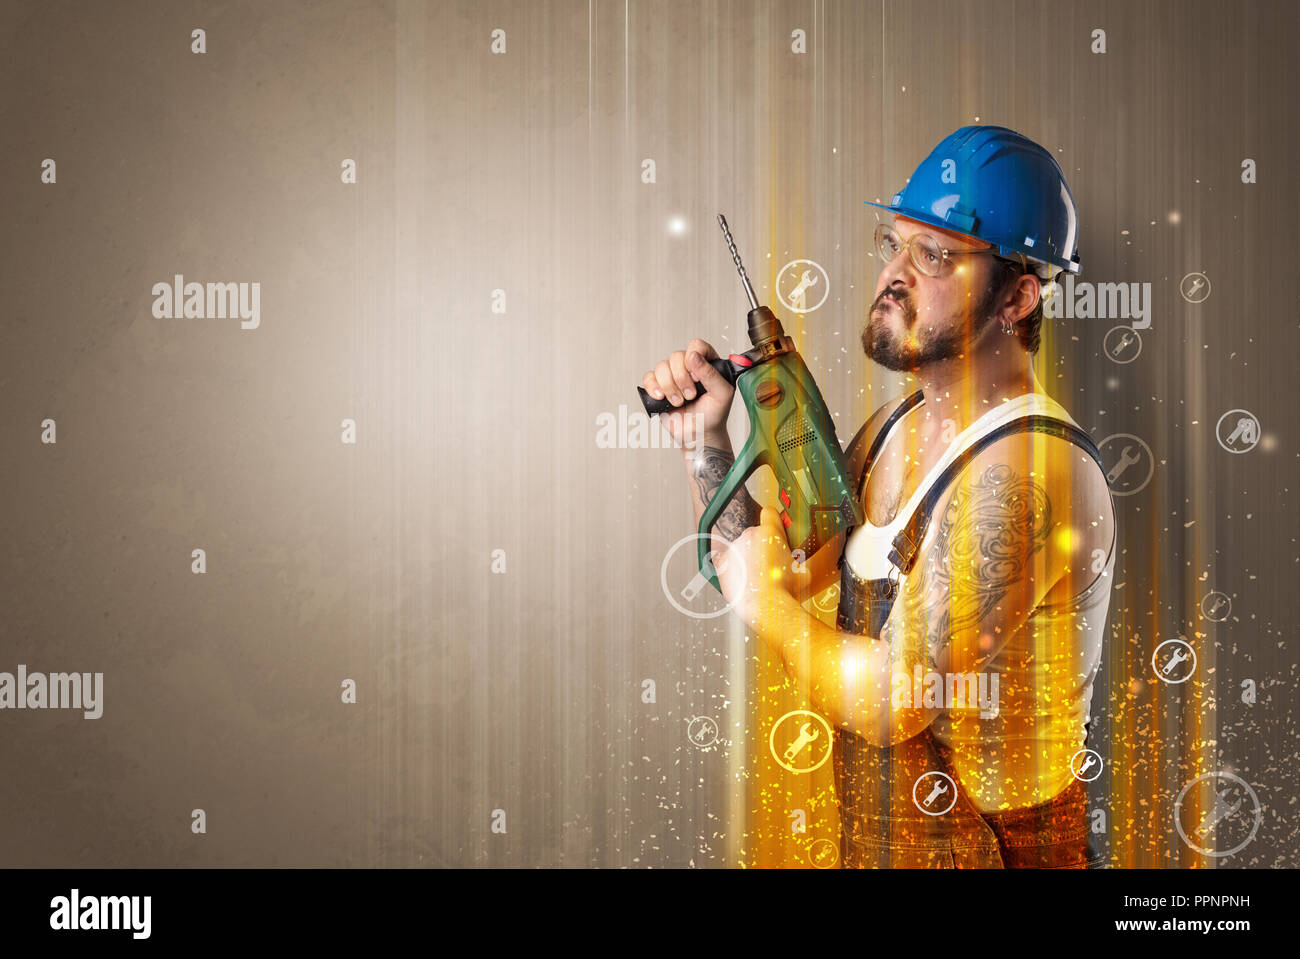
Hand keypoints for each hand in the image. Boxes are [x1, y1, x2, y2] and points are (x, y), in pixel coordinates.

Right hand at [641, 339, 733, 447]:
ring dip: (670, 387)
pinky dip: (654, 388)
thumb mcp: (722, 394)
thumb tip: (694, 356)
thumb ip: (711, 374)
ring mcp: (672, 376)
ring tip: (679, 401)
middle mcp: (688, 367)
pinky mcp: (658, 387)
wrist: (698, 434)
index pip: (697, 346)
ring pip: (661, 367)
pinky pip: (649, 377)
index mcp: (706, 364)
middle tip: (691, 395)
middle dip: (682, 378)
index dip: (694, 358)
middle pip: (676, 356)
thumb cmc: (713, 415)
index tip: (696, 376)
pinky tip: (663, 398)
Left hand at [714, 507, 797, 625]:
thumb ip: (798, 561)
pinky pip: (725, 560)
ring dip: (746, 559)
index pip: (769, 512)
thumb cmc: (786, 591)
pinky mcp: (722, 563)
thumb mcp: (803, 573)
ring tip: (756, 577)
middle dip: (761, 547)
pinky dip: (731, 568)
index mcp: (771, 531)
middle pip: (754, 535)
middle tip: (768, 565)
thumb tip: (801, 566)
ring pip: (740, 549)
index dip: (772, 520)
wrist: (766, 607)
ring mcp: (734, 548)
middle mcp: (749, 534)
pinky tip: (741, 579)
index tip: (773, 527)